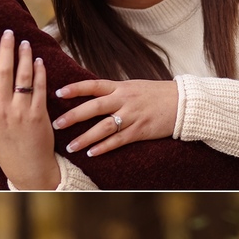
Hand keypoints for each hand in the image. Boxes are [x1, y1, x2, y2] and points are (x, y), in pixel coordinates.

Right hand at [0, 30, 59, 188]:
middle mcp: (3, 109)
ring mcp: (22, 111)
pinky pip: (40, 89)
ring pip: (23, 78)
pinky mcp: (39, 114)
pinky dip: (40, 73)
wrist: (27, 166)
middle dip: (5, 50)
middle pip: (3, 73)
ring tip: (24, 42)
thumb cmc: (0, 148)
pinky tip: (39, 60)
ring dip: (24, 57)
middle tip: (7, 32)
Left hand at [53, 79, 178, 155]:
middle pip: (94, 107)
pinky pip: (118, 140)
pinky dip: (104, 147)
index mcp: (121, 87)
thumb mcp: (133, 86)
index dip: (75, 88)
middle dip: (74, 116)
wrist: (182, 103)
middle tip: (56, 124)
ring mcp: (132, 116)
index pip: (93, 85)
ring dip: (85, 138)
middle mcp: (124, 100)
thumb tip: (92, 93)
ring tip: (70, 147)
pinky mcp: (140, 131)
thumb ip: (113, 91)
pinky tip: (91, 153)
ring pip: (104, 127)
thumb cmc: (156, 94)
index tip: (58, 92)